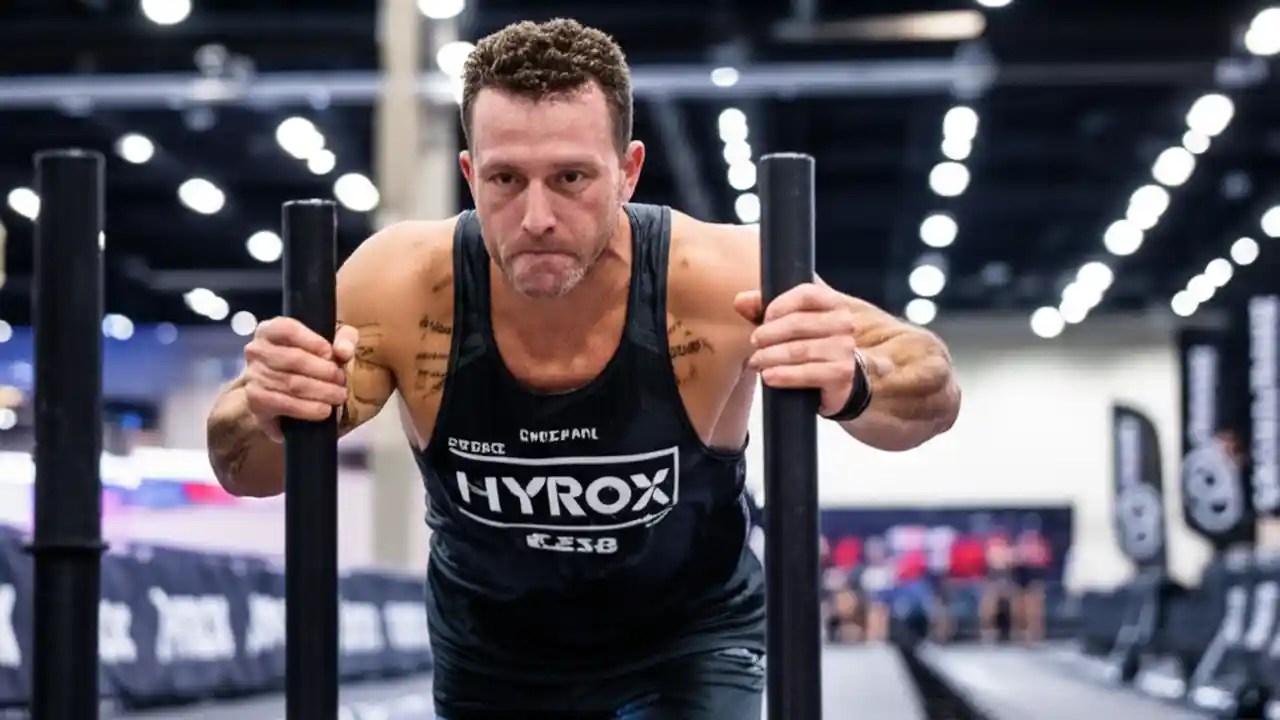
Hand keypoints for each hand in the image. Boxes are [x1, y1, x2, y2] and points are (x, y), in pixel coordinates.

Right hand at [242, 318, 358, 440]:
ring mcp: (253, 376)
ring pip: (291, 383)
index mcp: (271, 330)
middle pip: (293, 359)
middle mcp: (256, 350)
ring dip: (321, 392)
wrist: (287, 394)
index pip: (288, 330)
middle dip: (324, 371)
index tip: (332, 354)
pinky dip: (307, 409)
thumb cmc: (311, 360)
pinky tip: (324, 411)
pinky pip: (284, 404)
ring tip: (339, 396)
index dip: (313, 342)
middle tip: (342, 381)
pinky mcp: (256, 401)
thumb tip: (344, 351)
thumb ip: (344, 338)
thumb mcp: (331, 342)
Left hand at [733, 283, 859, 416]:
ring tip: (756, 361)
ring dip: (770, 356)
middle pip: (798, 322)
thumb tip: (740, 301)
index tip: (764, 318)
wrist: (848, 380)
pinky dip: (783, 375)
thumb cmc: (820, 345)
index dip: (779, 305)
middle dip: (768, 333)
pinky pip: (806, 373)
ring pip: (798, 350)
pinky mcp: (842, 375)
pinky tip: (769, 376)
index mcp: (836, 303)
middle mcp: (846, 323)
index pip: (806, 294)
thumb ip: (770, 307)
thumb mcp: (801, 320)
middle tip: (754, 342)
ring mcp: (846, 350)